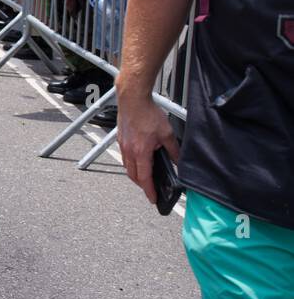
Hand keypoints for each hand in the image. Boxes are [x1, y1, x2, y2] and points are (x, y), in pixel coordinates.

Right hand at [115, 91, 179, 205]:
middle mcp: (129, 151)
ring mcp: (123, 145)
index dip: (149, 191)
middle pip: (133, 175)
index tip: (153, 199)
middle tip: (150, 189)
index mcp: (141, 152)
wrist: (133, 99)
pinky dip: (131, 163)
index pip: (144, 178)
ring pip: (127, 167)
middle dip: (141, 185)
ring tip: (145, 175)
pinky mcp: (121, 139)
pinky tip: (138, 159)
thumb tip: (177, 161)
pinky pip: (125, 157)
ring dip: (135, 174)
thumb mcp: (166, 133)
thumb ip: (173, 150)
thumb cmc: (147, 114)